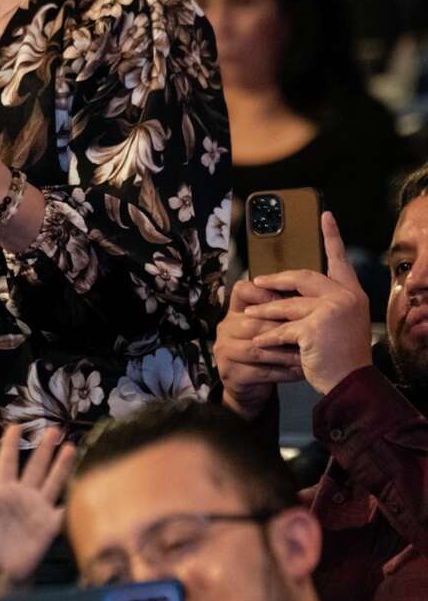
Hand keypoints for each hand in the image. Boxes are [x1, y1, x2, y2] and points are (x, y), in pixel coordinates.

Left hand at [0, 426, 75, 587]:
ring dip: (62, 466)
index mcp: (2, 491)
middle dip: (45, 448)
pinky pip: (63, 510)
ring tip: (71, 445)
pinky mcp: (49, 526)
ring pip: (53, 482)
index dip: (10, 444)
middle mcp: (23, 496)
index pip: (7, 462)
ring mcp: (38, 509)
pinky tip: (84, 485)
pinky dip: (73, 500)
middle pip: (35, 466)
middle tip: (55, 428)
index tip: (15, 425)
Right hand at [214, 279, 302, 418]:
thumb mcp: (270, 327)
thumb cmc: (268, 350)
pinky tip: (302, 372)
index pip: (242, 290)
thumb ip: (282, 311)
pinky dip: (283, 372)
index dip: (264, 292)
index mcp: (236, 311)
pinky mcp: (229, 372)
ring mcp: (224, 350)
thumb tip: (316, 293)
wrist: (251, 387)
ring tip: (310, 355)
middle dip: (286, 329)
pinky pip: (260, 372)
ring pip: (258, 348)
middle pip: (255, 322)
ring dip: (286, 353)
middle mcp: (226, 327)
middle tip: (313, 333)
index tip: (292, 301)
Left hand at [246, 212, 371, 396]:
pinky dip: (268, 336)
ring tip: (248, 314)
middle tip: (257, 281)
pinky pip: (282, 328)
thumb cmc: (342, 356)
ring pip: (286, 305)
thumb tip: (286, 291)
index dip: (332, 237)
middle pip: (302, 278)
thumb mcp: (340, 324)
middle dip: (276, 280)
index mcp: (353, 294)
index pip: (340, 261)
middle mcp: (345, 298)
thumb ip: (322, 304)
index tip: (325, 216)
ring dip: (264, 311)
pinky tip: (258, 342)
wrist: (352, 383)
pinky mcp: (314, 328)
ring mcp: (330, 311)